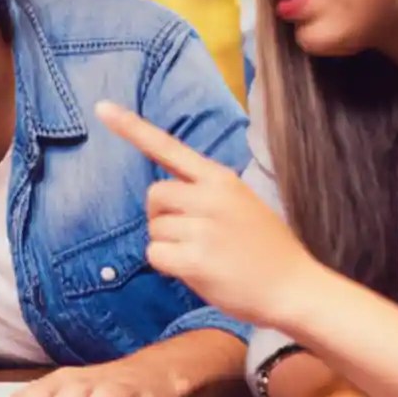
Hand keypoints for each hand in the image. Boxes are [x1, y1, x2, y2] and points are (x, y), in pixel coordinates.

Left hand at [96, 101, 327, 328]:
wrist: (295, 288)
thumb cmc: (265, 249)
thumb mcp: (241, 203)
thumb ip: (204, 193)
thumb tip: (163, 196)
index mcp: (221, 179)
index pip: (168, 147)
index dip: (131, 128)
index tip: (101, 108)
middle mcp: (211, 197)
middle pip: (154, 194)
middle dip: (161, 216)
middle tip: (191, 235)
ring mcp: (204, 228)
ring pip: (154, 229)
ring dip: (168, 245)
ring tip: (204, 255)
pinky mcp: (196, 259)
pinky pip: (155, 255)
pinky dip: (168, 266)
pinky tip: (196, 270)